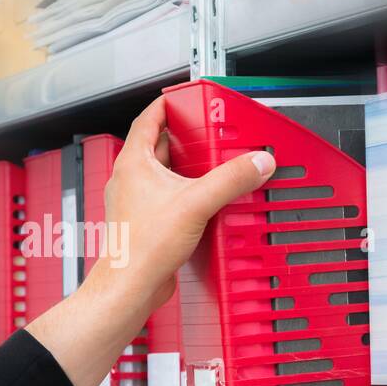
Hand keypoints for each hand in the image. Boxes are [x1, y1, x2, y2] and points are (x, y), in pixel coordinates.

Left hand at [28, 96, 275, 385]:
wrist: (131, 285)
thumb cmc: (143, 245)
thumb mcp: (197, 203)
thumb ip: (230, 180)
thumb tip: (257, 162)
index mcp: (133, 163)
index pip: (147, 120)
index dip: (166, 106)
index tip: (183, 100)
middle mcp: (129, 179)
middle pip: (156, 146)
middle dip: (182, 139)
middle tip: (207, 135)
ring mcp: (135, 201)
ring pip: (161, 174)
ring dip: (184, 168)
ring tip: (211, 168)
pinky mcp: (145, 222)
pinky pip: (166, 198)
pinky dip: (184, 194)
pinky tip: (204, 203)